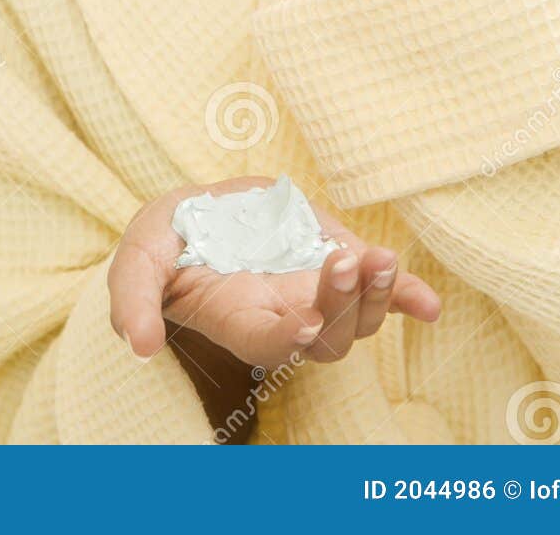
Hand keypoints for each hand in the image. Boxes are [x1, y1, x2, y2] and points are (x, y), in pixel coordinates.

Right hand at [109, 176, 440, 376]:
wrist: (202, 213)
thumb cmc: (166, 244)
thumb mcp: (137, 261)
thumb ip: (132, 301)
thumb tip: (137, 346)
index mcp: (238, 319)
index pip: (269, 343)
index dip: (288, 337)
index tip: (302, 321)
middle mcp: (285, 315)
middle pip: (327, 335)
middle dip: (342, 304)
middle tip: (345, 261)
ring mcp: (317, 291)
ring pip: (360, 317)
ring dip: (379, 296)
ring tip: (382, 259)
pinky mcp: (338, 260)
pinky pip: (381, 290)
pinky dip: (406, 297)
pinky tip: (427, 303)